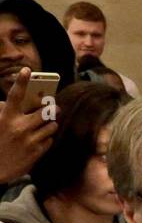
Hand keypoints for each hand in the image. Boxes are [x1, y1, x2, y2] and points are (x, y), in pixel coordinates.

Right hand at [0, 69, 57, 184]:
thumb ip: (3, 112)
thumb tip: (9, 103)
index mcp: (6, 117)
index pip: (15, 95)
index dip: (21, 81)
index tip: (27, 70)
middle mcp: (19, 127)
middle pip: (45, 112)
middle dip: (52, 109)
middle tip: (55, 107)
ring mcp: (30, 140)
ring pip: (51, 126)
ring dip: (51, 124)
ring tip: (46, 125)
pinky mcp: (37, 152)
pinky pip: (50, 140)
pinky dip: (47, 139)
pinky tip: (39, 140)